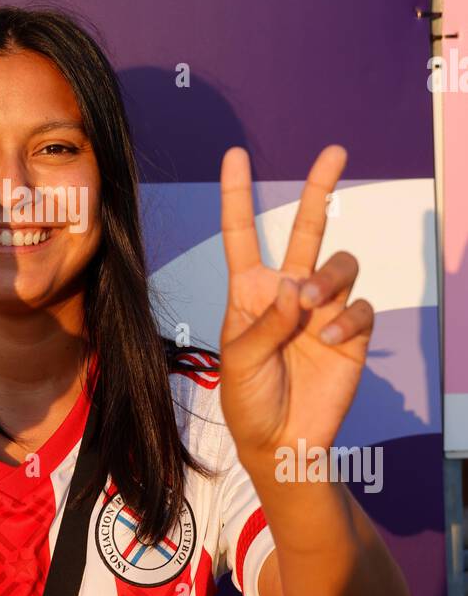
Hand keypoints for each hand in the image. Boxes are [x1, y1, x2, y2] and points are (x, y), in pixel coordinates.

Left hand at [218, 145, 372, 472]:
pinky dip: (344, 321)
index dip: (237, 195)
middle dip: (320, 187)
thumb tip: (298, 288)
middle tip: (334, 152)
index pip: (242, 233)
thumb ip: (266, 322)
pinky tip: (326, 342)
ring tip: (311, 306)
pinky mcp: (350, 334)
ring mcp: (322, 310)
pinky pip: (359, 309)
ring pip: (341, 264)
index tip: (235, 154)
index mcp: (250, 291)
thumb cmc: (248, 400)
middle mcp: (288, 291)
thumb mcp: (240, 360)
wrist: (280, 443)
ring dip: (329, 277)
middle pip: (308, 228)